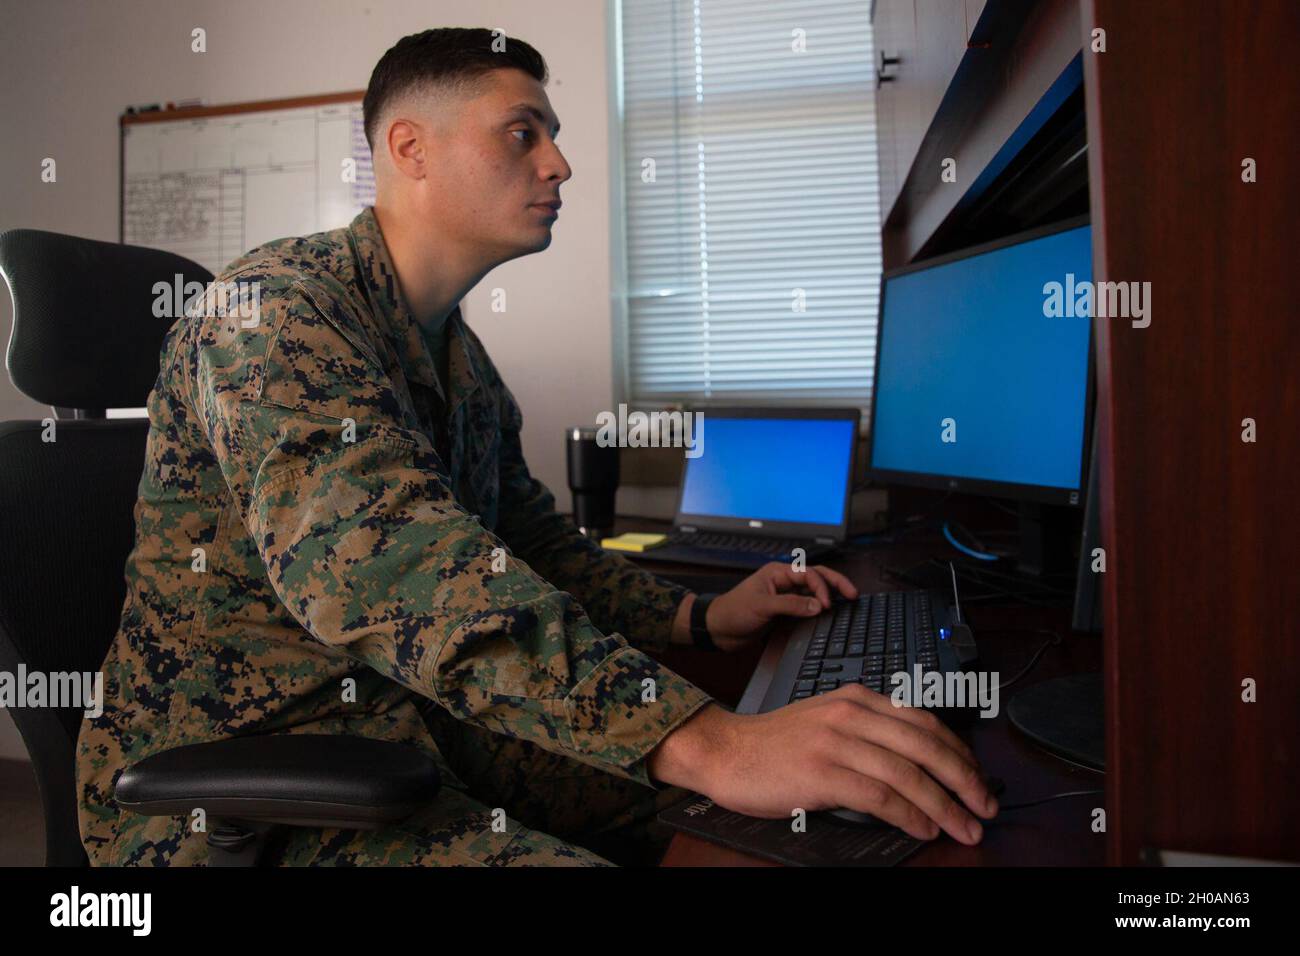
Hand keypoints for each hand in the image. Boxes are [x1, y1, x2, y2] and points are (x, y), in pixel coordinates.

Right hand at [648, 687, 997, 844]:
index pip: (925, 722)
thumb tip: (917, 763)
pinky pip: (880, 795)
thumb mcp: (827, 720)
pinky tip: (924, 828)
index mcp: (857, 698)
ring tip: (964, 827)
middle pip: (926, 745)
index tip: (978, 778)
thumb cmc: (775, 743)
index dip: (959, 752)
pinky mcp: (822, 773)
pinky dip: (910, 815)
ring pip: (908, 773)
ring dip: (945, 805)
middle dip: (965, 779)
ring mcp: (837, 742)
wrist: (725, 749)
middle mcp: (851, 714)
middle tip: (986, 806)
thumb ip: (868, 731)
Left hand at [705, 561, 857, 651]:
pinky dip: (819, 608)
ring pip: (813, 591)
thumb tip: (817, 606)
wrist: (718, 629)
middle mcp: (783, 582)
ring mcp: (785, 596)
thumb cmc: (733, 611)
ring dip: (829, 595)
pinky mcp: (785, 610)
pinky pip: (807, 606)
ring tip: (847, 601)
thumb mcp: (762, 606)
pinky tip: (829, 613)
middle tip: (852, 593)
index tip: (826, 605)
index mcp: (777, 573)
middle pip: (816, 577)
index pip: (808, 574)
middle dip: (835, 584)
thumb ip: (791, 605)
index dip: (821, 588)